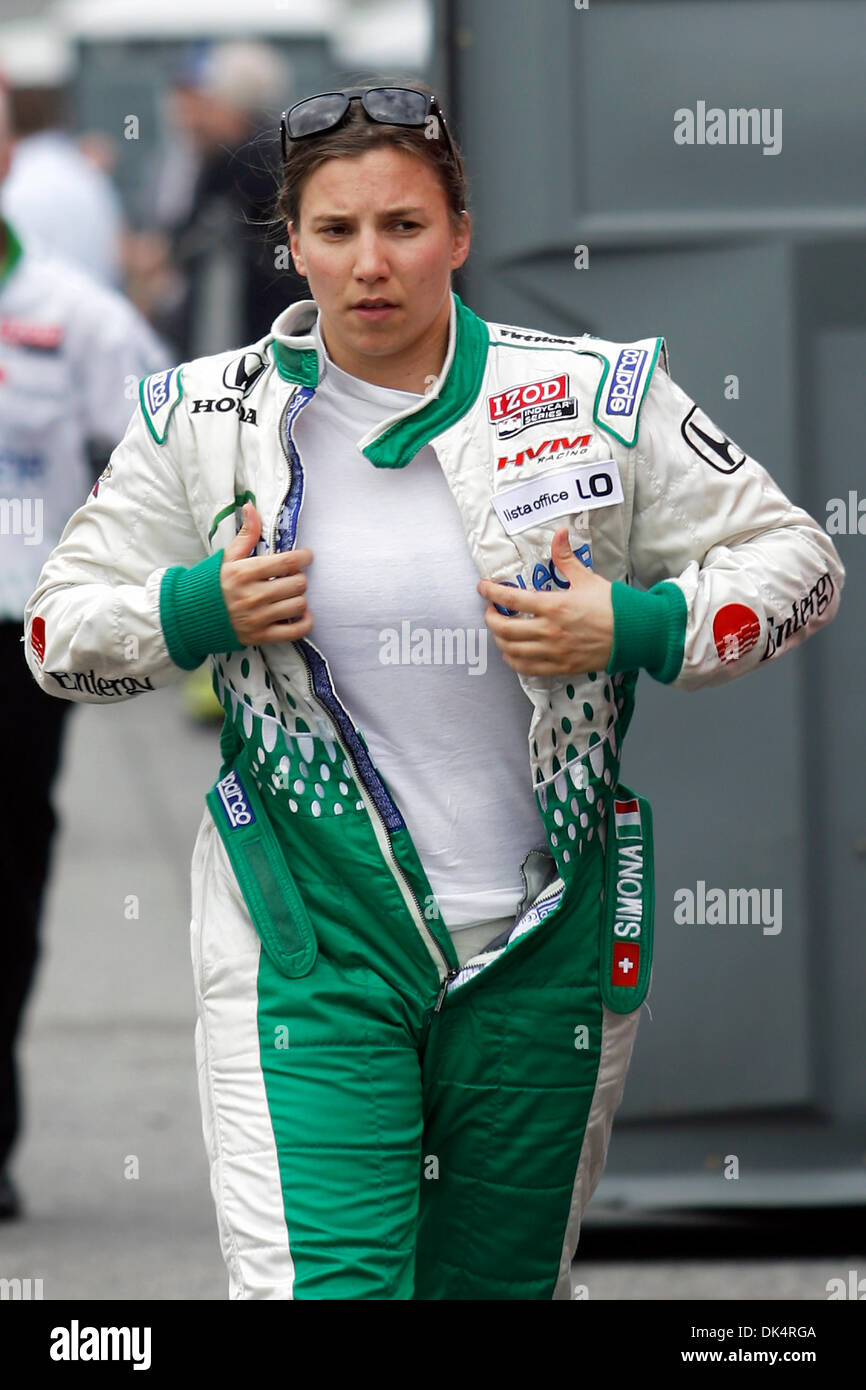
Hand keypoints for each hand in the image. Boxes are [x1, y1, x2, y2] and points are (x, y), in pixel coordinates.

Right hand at [219, 502, 313, 645]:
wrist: (190, 616)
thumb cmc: (211, 583)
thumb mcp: (227, 556)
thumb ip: (246, 534)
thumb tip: (252, 507)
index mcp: (245, 572)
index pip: (287, 562)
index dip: (303, 557)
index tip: (306, 556)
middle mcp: (253, 596)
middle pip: (298, 584)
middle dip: (299, 577)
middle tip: (292, 577)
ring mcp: (257, 618)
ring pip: (299, 605)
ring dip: (300, 598)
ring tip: (291, 594)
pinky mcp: (260, 636)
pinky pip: (295, 631)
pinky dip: (304, 622)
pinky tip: (299, 614)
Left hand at [477, 526, 612, 674]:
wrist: (635, 634)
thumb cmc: (613, 606)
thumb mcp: (587, 578)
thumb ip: (566, 558)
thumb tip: (559, 533)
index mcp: (553, 606)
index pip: (510, 598)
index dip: (491, 592)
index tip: (483, 588)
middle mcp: (549, 631)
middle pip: (503, 628)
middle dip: (490, 618)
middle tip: (491, 609)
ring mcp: (553, 652)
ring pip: (511, 650)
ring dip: (499, 639)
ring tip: (500, 630)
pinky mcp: (560, 666)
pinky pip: (526, 668)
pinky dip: (513, 660)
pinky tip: (512, 652)